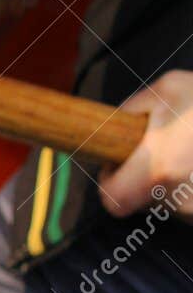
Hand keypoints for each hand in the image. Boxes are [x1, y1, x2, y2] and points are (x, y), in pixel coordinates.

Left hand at [99, 71, 192, 218]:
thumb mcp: (168, 89)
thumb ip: (130, 110)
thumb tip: (112, 127)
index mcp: (160, 169)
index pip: (112, 201)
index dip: (111, 181)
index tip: (120, 163)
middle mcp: (182, 198)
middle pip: (142, 201)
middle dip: (146, 177)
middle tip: (166, 149)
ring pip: (172, 203)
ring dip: (175, 182)